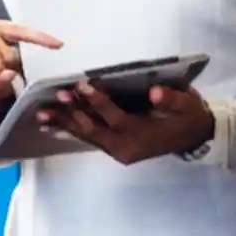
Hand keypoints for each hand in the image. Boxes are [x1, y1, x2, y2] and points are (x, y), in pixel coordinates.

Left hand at [38, 82, 213, 165]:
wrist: (195, 136)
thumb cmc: (188, 115)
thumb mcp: (187, 104)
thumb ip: (171, 99)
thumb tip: (155, 92)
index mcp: (142, 135)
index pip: (115, 117)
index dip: (98, 101)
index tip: (82, 85)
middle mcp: (126, 147)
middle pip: (93, 130)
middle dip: (72, 114)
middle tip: (54, 97)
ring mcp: (118, 150)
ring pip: (87, 135)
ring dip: (64, 124)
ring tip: (40, 115)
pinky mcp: (114, 148)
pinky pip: (89, 138)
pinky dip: (70, 129)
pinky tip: (52, 124)